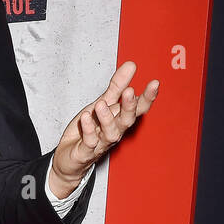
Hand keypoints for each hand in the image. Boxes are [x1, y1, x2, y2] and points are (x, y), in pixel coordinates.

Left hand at [50, 61, 159, 195]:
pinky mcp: (84, 153)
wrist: (69, 159)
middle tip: (130, 92)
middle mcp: (113, 132)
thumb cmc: (88, 131)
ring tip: (100, 104)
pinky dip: (88, 131)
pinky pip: (89, 143)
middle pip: (127, 121)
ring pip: (110, 134)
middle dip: (130, 107)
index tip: (155, 83)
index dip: (147, 98)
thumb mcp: (102, 104)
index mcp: (119, 119)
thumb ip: (116, 87)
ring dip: (107, 118)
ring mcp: (100, 144)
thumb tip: (132, 65)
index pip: (138, 109)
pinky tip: (85, 117)